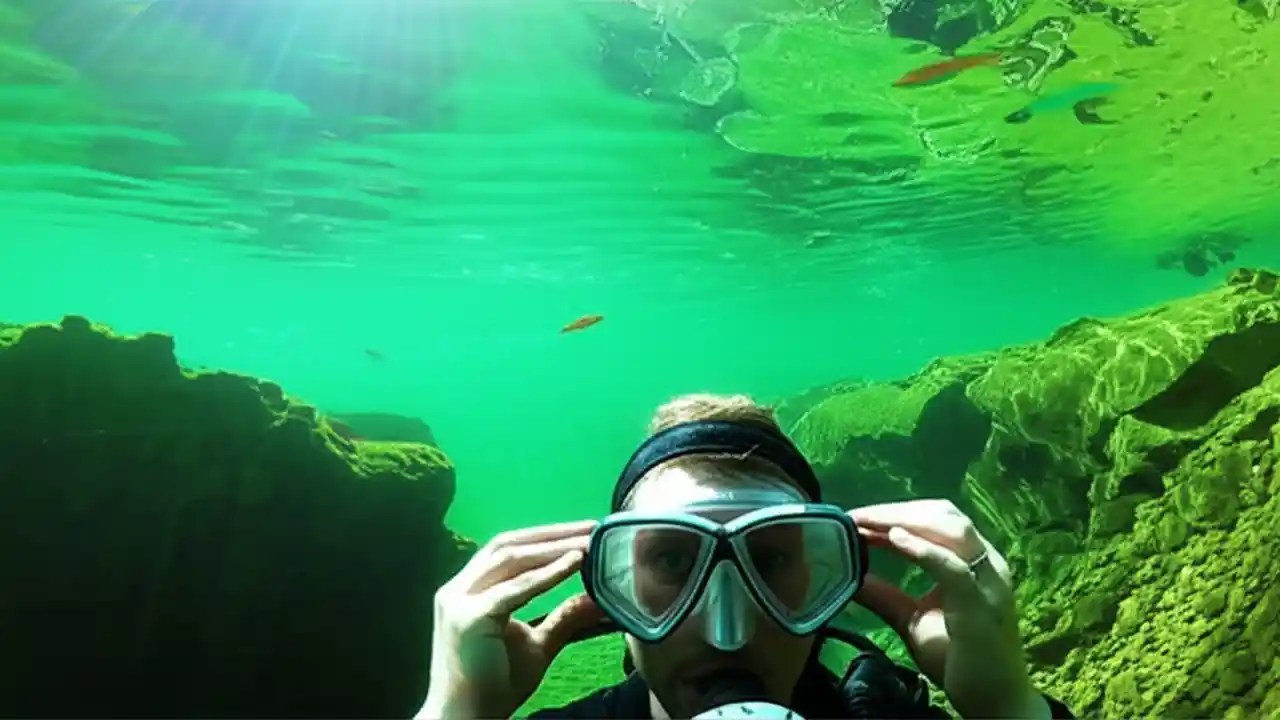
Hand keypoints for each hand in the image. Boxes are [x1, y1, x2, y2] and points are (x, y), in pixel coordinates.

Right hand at [417, 520, 604, 719]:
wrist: (464, 719)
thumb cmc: (495, 685)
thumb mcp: (537, 643)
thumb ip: (562, 618)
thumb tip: (596, 599)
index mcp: (468, 589)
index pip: (508, 549)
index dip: (546, 537)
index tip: (584, 530)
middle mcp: (458, 589)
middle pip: (508, 545)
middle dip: (552, 534)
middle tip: (592, 527)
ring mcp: (459, 601)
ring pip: (510, 559)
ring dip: (552, 547)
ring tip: (588, 542)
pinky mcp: (468, 619)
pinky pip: (513, 589)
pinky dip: (546, 575)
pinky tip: (573, 565)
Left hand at [849, 500, 1048, 718]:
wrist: (995, 702)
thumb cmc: (958, 657)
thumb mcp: (911, 619)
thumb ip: (884, 595)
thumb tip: (848, 574)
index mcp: (973, 562)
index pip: (934, 519)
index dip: (895, 513)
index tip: (855, 517)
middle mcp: (986, 563)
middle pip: (942, 515)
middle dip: (896, 511)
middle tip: (856, 515)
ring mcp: (988, 582)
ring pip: (951, 530)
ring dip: (904, 521)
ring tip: (868, 521)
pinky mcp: (982, 606)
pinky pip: (954, 568)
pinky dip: (924, 549)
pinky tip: (896, 539)